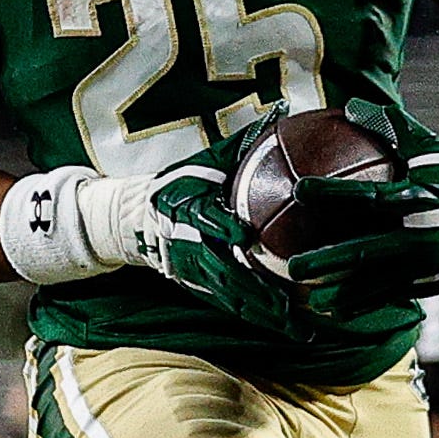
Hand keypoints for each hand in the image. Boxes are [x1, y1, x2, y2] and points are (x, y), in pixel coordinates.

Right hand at [121, 151, 317, 338]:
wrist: (137, 219)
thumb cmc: (182, 184)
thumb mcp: (207, 160)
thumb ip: (245, 143)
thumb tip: (283, 108)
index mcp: (193, 211)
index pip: (205, 218)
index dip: (222, 226)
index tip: (242, 234)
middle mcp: (195, 247)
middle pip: (227, 272)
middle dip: (258, 291)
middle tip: (293, 304)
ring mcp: (198, 273)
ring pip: (235, 298)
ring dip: (266, 315)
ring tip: (301, 329)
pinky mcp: (201, 288)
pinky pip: (234, 307)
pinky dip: (260, 318)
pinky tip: (288, 328)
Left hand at [287, 102, 438, 315]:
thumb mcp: (429, 147)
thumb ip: (390, 127)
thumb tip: (349, 104)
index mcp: (417, 198)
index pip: (367, 197)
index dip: (332, 194)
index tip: (298, 189)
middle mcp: (421, 235)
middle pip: (365, 251)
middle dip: (327, 260)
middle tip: (292, 266)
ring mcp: (427, 264)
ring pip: (377, 283)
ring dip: (341, 292)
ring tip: (311, 298)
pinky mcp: (433, 282)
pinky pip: (393, 294)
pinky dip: (365, 302)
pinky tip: (338, 307)